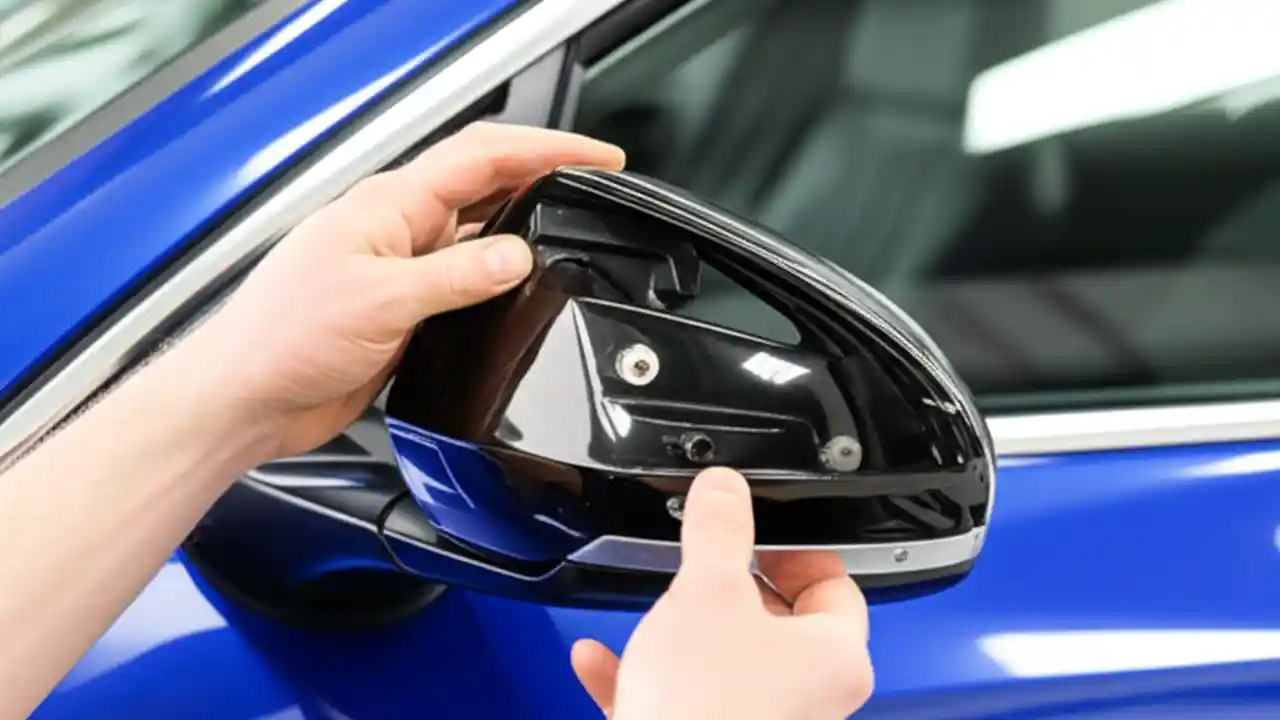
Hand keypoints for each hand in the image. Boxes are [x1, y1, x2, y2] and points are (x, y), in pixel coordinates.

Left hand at [184, 122, 624, 458]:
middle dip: (541, 177)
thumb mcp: (380, 301)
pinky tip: (519, 293)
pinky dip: (498, 282)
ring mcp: (400, 270)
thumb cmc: (281, 338)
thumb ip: (456, 276)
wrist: (247, 398)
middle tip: (594, 184)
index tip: (594, 158)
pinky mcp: (403, 311)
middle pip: (483, 186)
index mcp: (387, 207)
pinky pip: (463, 284)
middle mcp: (396, 230)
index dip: (544, 150)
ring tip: (570, 229)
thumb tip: (517, 254)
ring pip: (476, 234)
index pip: (481, 158)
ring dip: (521, 228)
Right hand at [571, 468, 873, 719]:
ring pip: (723, 664)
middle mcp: (808, 699)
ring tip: (651, 614)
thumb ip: (719, 530)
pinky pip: (677, 702)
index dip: (792, 553)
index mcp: (832, 657)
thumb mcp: (706, 592)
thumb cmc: (705, 709)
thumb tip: (725, 488)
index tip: (753, 538)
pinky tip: (599, 661)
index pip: (835, 586)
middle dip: (727, 593)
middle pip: (777, 625)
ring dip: (679, 635)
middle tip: (700, 571)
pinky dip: (642, 678)